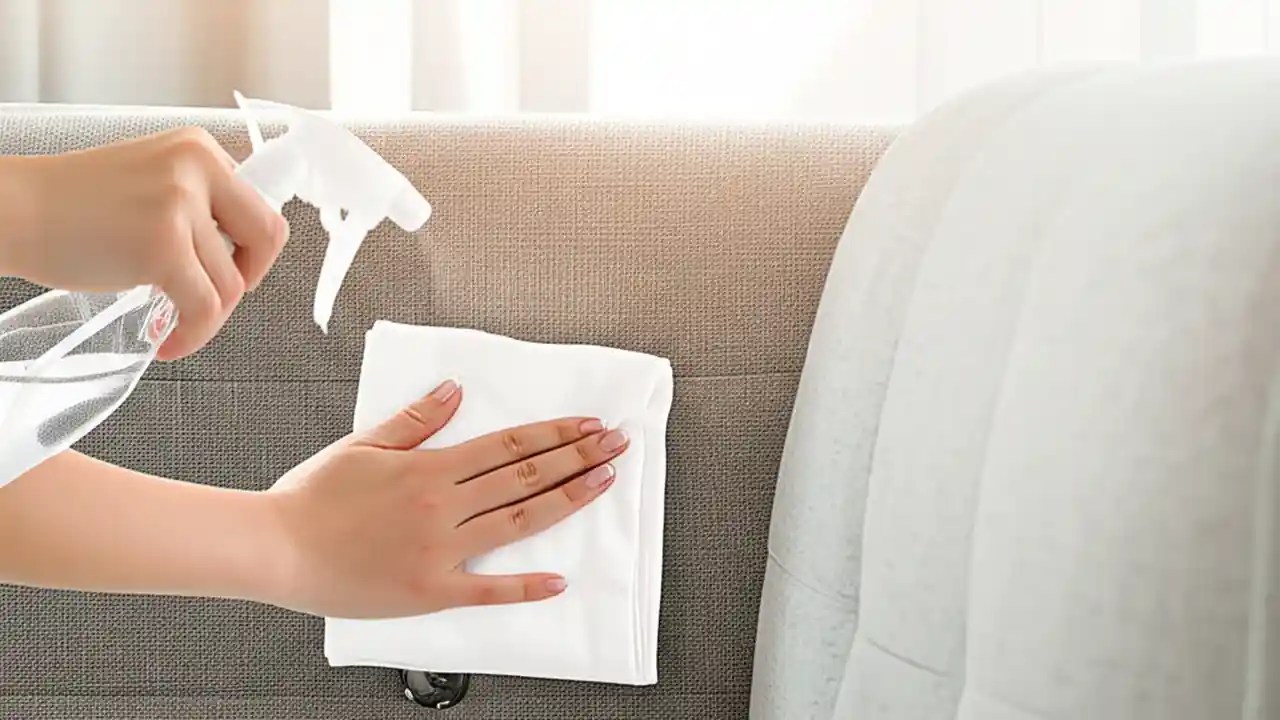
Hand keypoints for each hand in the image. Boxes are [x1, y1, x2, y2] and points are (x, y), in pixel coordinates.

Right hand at [0, 128, 286, 359]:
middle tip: (214, 297)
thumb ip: (198, 201)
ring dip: (208, 316)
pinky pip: (205, 308)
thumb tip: (244, 249)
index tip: (231, 269)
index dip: (252, 250)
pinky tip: (170, 340)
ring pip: (231, 284)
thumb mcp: (151, 180)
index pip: (261, 207)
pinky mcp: (161, 248)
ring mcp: (179, 207)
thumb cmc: (71, 207)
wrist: (11, 212)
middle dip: (248, 279)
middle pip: (268, 239)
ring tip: (174, 322)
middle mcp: (195, 169)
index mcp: (198, 149)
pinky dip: (194, 334)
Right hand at [261, 380, 628, 618]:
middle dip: (578, 457)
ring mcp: (440, 551)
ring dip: (568, 500)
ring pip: (518, 521)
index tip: (589, 424)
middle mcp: (443, 506)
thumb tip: (455, 390)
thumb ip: (416, 420)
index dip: (555, 433)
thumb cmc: (313, 497)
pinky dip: (524, 587)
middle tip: (618, 444)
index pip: (509, 445)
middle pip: (525, 476)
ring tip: (605, 482)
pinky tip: (559, 581)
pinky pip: (487, 591)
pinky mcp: (429, 590)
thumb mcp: (364, 444)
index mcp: (430, 468)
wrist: (276, 548)